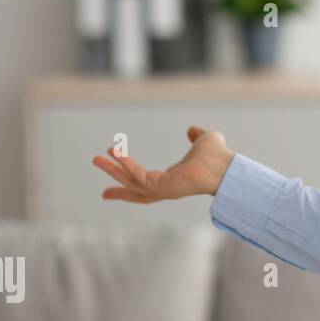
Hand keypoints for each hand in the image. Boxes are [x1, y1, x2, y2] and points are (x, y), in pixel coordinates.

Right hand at [91, 126, 235, 203]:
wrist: (225, 166)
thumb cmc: (218, 156)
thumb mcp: (205, 140)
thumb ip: (197, 136)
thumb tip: (191, 130)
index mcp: (172, 179)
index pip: (146, 183)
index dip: (130, 179)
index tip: (113, 184)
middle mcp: (165, 188)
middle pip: (133, 188)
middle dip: (114, 178)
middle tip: (96, 165)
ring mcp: (162, 190)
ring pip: (130, 182)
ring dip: (112, 170)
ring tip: (95, 158)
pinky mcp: (160, 187)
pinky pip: (137, 175)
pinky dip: (125, 163)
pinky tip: (113, 151)